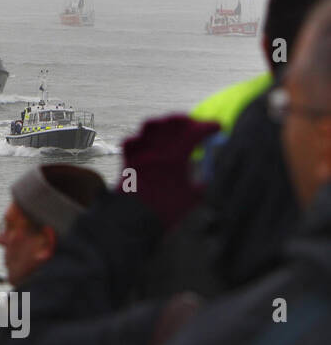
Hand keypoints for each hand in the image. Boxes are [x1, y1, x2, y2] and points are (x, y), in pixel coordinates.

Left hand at [118, 114, 219, 229]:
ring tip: (176, 128)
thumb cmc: (166, 213)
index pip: (194, 133)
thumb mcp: (195, 199)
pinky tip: (151, 142)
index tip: (218, 127)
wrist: (134, 223)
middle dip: (188, 121)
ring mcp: (137, 154)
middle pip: (171, 123)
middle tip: (198, 126)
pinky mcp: (126, 161)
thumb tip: (216, 171)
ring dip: (165, 124)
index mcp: (173, 159)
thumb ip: (207, 182)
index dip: (208, 127)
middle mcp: (153, 152)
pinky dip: (143, 136)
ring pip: (150, 127)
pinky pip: (132, 140)